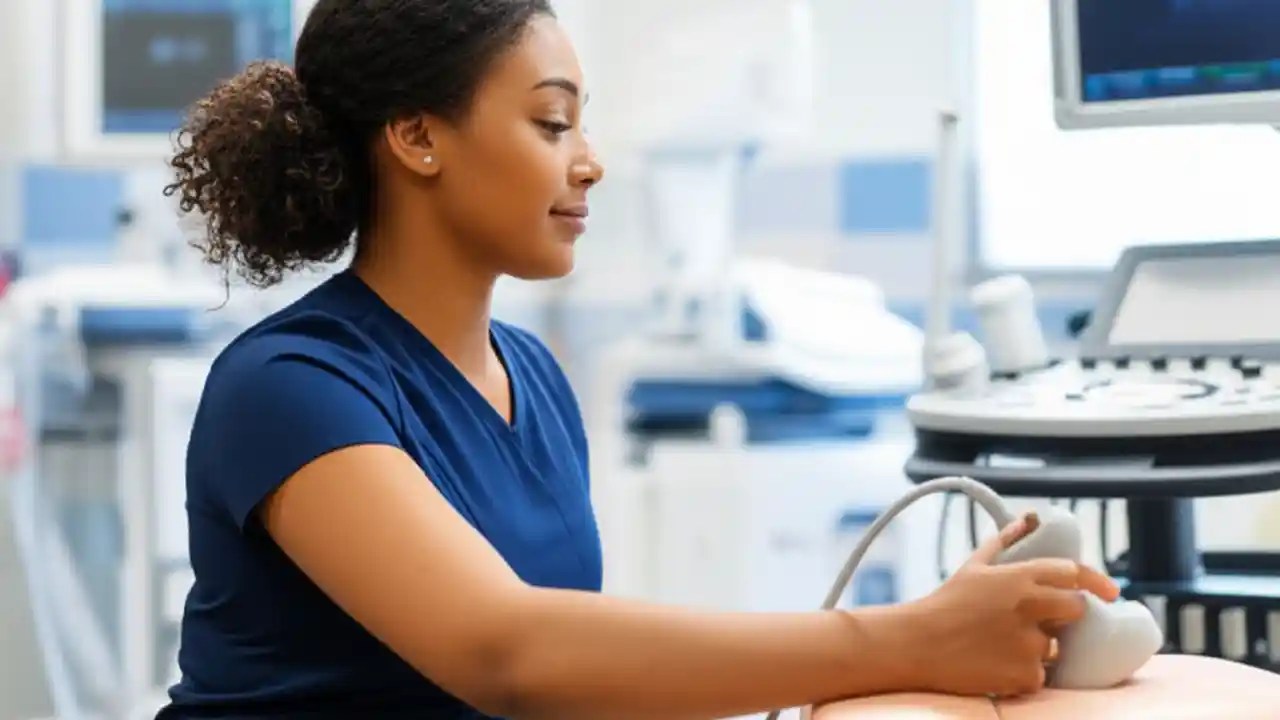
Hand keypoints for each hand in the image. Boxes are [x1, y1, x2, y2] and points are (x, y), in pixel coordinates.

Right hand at [902, 513, 1120, 697]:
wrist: (917, 643)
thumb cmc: (944, 602)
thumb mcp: (973, 565)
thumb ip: (1004, 541)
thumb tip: (1028, 519)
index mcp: (1018, 577)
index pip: (1073, 574)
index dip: (1098, 581)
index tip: (1113, 590)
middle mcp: (1028, 607)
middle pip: (1076, 610)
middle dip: (1066, 615)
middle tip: (1044, 620)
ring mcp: (1028, 642)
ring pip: (1055, 647)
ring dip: (1038, 648)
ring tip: (1003, 645)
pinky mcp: (1023, 674)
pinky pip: (1039, 676)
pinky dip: (1024, 674)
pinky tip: (997, 665)